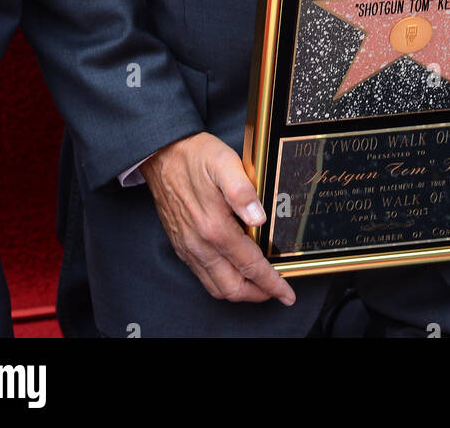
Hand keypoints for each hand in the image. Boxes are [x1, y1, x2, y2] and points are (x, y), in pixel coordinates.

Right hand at [140, 132, 295, 306]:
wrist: (161, 155)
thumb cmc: (195, 157)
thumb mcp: (224, 162)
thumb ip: (242, 191)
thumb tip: (260, 218)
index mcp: (215, 227)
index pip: (250, 266)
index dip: (272, 283)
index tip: (288, 294)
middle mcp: (200, 244)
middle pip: (233, 287)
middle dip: (258, 294)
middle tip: (277, 290)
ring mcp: (188, 248)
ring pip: (216, 287)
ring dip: (240, 292)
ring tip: (259, 285)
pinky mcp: (181, 246)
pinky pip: (202, 277)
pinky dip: (221, 282)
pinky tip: (233, 270)